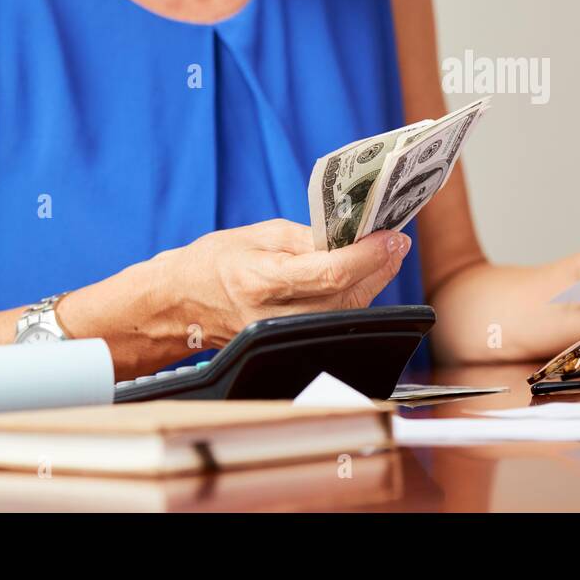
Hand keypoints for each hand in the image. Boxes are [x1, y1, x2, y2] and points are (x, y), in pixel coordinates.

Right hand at [166, 218, 411, 348]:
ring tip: (385, 252)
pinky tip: (364, 274)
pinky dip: (355, 295)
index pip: (331, 272)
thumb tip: (354, 235)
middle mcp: (275, 316)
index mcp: (262, 281)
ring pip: (347, 310)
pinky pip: (336, 319)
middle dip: (379, 265)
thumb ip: (308, 237)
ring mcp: (283, 336)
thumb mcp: (260, 235)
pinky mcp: (291, 344)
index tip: (392, 236)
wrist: (182, 305)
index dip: (368, 255)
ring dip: (373, 280)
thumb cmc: (217, 261)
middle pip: (347, 294)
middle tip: (397, 240)